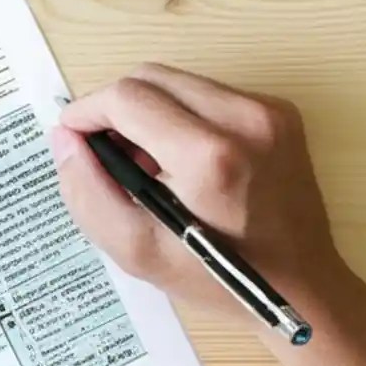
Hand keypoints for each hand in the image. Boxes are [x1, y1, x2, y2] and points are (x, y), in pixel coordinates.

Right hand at [50, 64, 341, 320]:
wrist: (301, 287)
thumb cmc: (216, 278)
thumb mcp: (134, 251)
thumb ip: (87, 191)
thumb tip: (64, 138)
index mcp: (208, 155)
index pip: (125, 97)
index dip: (87, 112)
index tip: (74, 139)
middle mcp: (244, 119)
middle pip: (149, 78)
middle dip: (114, 108)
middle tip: (107, 154)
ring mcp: (267, 111)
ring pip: (175, 80)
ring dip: (146, 110)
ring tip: (144, 160)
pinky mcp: (279, 111)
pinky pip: (206, 91)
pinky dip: (179, 114)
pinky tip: (179, 157)